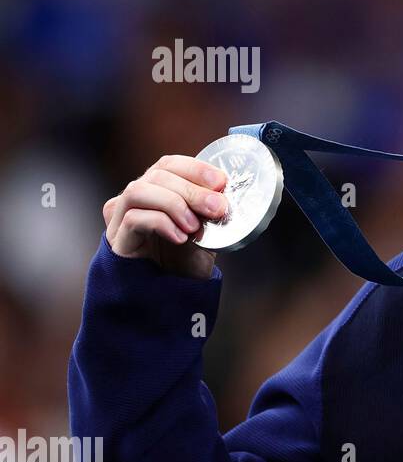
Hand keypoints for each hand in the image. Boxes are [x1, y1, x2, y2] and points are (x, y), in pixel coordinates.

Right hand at [104, 155, 228, 278]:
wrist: (172, 297)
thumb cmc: (187, 259)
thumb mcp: (206, 228)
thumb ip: (210, 209)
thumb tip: (226, 193)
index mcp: (156, 191)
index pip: (168, 164)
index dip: (194, 168)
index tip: (220, 182)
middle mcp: (133, 200)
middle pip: (156, 176)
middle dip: (191, 189)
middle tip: (217, 208)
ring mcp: (119, 219)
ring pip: (137, 191)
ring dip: (173, 204)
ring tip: (194, 226)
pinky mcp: (116, 241)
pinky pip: (132, 219)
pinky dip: (161, 223)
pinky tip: (180, 238)